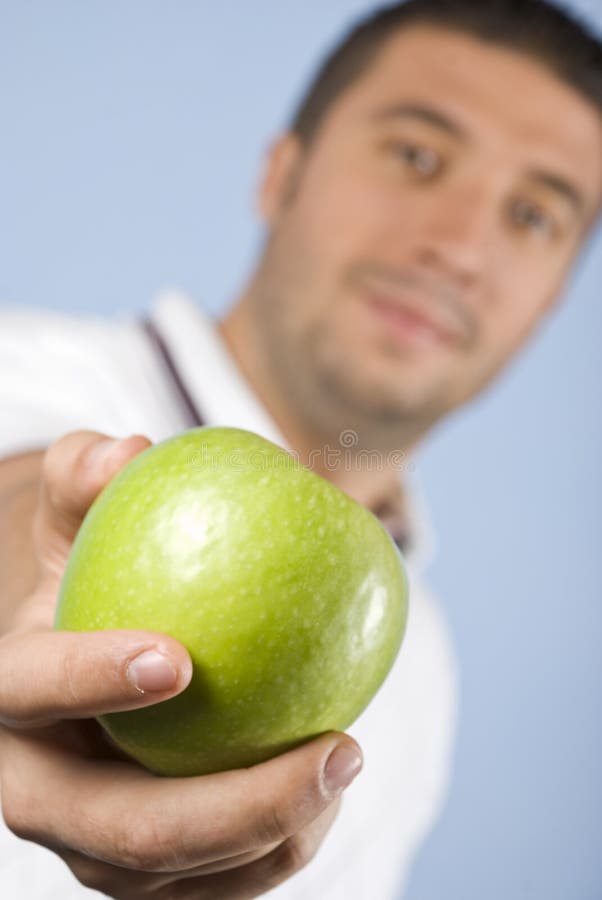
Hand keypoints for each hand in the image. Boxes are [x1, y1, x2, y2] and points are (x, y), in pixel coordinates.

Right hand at [0, 431, 362, 898]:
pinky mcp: (148, 870)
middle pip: (115, 830)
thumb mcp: (76, 508)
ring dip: (271, 838)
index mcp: (10, 698)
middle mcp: (39, 788)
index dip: (87, 681)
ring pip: (175, 876)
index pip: (27, 693)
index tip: (179, 658)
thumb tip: (128, 451)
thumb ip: (84, 469)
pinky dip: (277, 850)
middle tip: (334, 751)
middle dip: (226, 811)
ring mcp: (91, 842)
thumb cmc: (94, 567)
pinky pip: (215, 884)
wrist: (101, 647)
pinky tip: (331, 790)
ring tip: (345, 762)